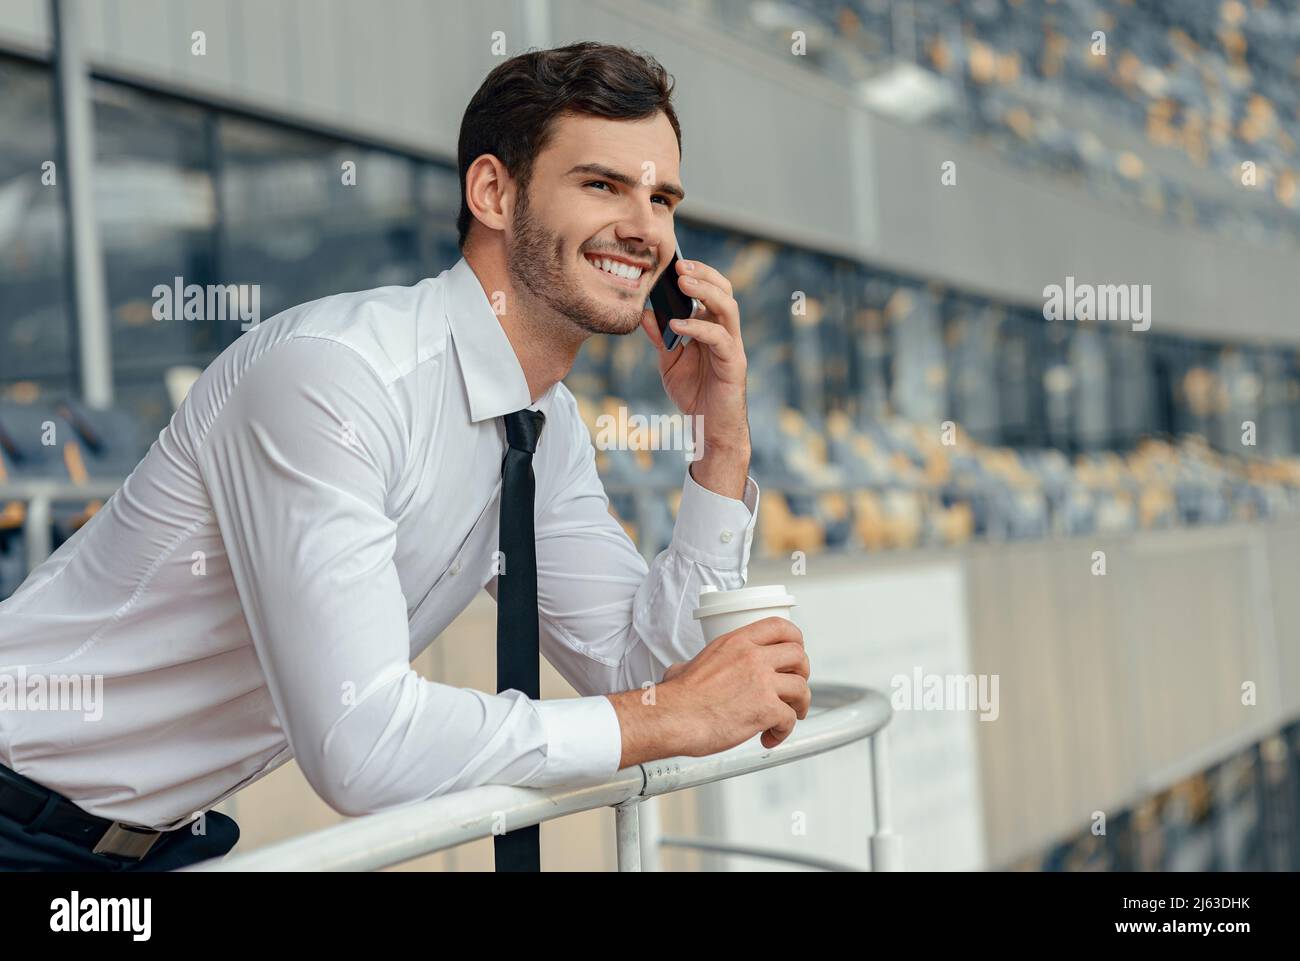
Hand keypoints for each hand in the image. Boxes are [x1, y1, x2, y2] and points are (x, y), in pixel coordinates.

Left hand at [639, 258, 749, 457]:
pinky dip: (698, 328)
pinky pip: (719, 339)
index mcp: (712, 328)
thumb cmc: (694, 394)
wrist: (709, 430)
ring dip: (706, 292)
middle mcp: (726, 333)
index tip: (673, 263)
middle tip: (680, 267)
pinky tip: (678, 324)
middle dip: (704, 275)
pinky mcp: (734, 364)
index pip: (711, 292)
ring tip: (683, 283)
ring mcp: (732, 347)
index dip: (697, 274)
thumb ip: (660, 338)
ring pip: (728, 308)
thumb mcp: (669, 363)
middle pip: (724, 292)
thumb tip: (645, 313)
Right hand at [660, 616, 810, 753]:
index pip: (779, 626)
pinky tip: (769, 737)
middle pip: (798, 655)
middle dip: (802, 673)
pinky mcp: (766, 709)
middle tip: (794, 687)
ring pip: (801, 688)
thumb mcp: (685, 666)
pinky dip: (783, 731)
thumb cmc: (676, 698)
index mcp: (736, 642)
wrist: (673, 718)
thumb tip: (682, 670)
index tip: (796, 651)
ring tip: (788, 716)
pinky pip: (790, 719)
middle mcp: (752, 657)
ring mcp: (762, 682)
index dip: (795, 639)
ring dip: (799, 705)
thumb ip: (692, 664)